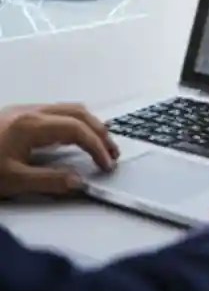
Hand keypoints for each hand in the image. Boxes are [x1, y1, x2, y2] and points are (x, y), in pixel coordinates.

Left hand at [0, 103, 118, 196]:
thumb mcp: (12, 180)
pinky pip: (56, 112)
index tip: (106, 164)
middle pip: (78, 114)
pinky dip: (75, 122)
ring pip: (68, 109)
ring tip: (100, 143)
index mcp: (30, 125)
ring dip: (89, 125)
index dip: (96, 147)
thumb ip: (48, 181)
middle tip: (112, 153)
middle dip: (100, 133)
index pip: (77, 130)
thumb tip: (78, 182)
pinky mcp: (18, 115)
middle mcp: (30, 112)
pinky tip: (74, 137)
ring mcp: (24, 111)